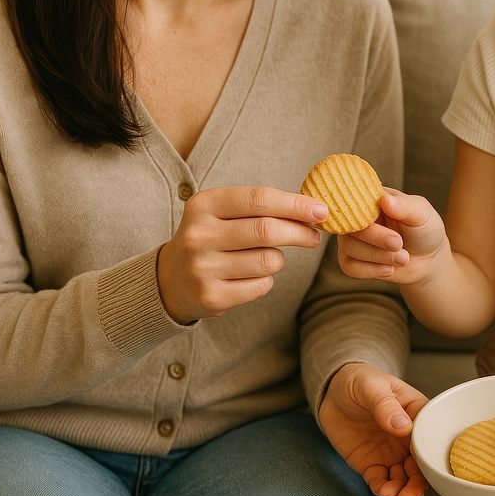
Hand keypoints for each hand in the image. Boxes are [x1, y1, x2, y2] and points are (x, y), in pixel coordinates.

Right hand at [157, 186, 328, 323]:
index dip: (296, 205)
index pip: (259, 199)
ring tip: (268, 257)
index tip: (322, 211)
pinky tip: (252, 276)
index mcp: (204, 205)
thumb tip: (315, 211)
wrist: (172, 279)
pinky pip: (261, 285)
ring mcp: (202, 268)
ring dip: (279, 259)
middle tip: (313, 237)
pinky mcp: (211, 297)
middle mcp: (199, 235)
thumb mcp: (224, 213)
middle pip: (267, 230)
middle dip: (300, 233)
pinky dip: (266, 280)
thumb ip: (263, 207)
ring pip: (269, 261)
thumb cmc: (213, 238)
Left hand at [318, 363, 428, 495]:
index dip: (431, 456)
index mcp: (417, 416)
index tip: (428, 469)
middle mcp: (409, 439)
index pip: (431, 439)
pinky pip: (381, 481)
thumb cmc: (360, 381)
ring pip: (404, 479)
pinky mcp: (372, 464)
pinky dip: (384, 489)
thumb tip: (402, 426)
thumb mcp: (372, 386)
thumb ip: (386, 405)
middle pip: (421, 466)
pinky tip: (384, 492)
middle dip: (419, 484)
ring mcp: (391, 453)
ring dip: (404, 491)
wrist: (333, 391)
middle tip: (412, 495)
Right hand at [337, 188, 447, 284]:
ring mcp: (351, 238)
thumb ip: (404, 206)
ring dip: (378, 256)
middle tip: (399, 243)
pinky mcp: (351, 260)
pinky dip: (371, 270)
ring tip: (403, 258)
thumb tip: (385, 200)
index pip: (354, 198)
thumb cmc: (424, 230)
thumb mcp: (421, 214)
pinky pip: (349, 267)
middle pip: (351, 226)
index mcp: (370, 197)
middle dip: (376, 238)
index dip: (363, 211)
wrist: (428, 259)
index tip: (381, 219)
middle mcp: (356, 216)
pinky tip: (389, 269)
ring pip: (349, 248)